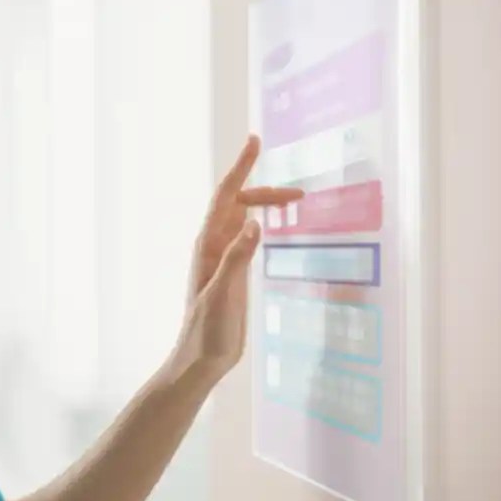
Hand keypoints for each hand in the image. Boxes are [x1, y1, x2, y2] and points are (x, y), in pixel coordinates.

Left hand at [169, 135, 303, 379]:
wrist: (201, 360)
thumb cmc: (207, 331)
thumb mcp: (222, 294)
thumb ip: (237, 259)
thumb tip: (256, 222)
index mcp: (207, 246)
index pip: (225, 197)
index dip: (240, 168)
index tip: (255, 141)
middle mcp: (213, 246)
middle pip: (237, 204)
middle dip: (264, 190)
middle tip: (299, 192)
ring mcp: (223, 258)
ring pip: (243, 219)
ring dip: (265, 205)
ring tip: (295, 199)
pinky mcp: (233, 272)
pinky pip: (248, 238)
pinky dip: (263, 224)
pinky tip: (275, 225)